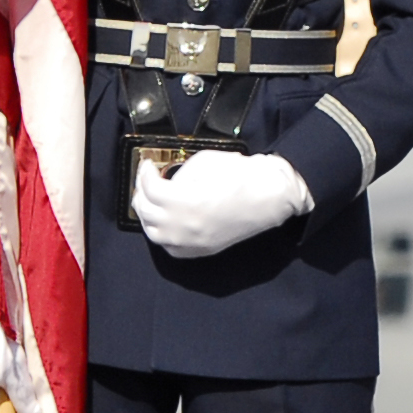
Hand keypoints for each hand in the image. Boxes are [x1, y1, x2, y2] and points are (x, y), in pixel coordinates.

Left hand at [133, 149, 312, 258]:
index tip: (148, 165)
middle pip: (145, 212)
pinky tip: (165, 222)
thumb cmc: (243, 176)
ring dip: (148, 216)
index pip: (149, 188)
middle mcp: (184, 226)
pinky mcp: (202, 249)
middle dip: (142, 192)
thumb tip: (165, 179)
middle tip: (146, 182)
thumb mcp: (204, 163)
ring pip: (154, 234)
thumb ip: (178, 173)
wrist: (270, 196)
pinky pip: (171, 248)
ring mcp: (193, 242)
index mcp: (184, 201)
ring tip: (151, 202)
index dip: (144, 173)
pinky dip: (163, 235)